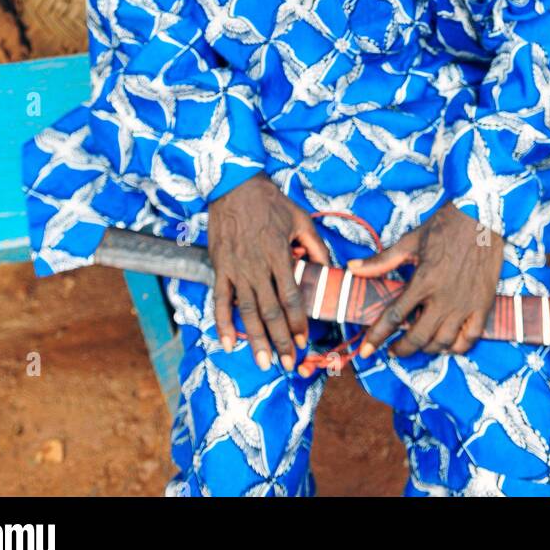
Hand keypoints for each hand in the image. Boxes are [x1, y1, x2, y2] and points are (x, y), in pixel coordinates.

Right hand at [207, 173, 329, 371]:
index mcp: (279, 255)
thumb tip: (329, 268)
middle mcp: (257, 267)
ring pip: (247, 312)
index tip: (305, 341)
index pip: (291, 297)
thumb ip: (316, 245)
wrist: (234, 186)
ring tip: (265, 362)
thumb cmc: (270, 202)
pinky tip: (229, 343)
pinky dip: (223, 324)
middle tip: (288, 363)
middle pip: (270, 312)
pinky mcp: (220, 268)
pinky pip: (219, 300)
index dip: (299, 322)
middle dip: (281, 340)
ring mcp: (236, 269)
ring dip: (256, 340)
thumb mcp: (300, 219)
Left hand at [347, 203, 503, 358]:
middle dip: (402, 349)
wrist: (482, 218)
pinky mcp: (483, 305)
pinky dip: (457, 347)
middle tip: (394, 350)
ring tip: (418, 345)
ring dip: (427, 349)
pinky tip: (448, 344)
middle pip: (418, 336)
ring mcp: (465, 304)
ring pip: (443, 342)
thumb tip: (353, 269)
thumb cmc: (445, 226)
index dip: (377, 337)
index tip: (366, 350)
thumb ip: (382, 261)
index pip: (394, 317)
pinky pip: (470, 339)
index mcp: (423, 281)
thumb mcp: (410, 241)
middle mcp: (443, 298)